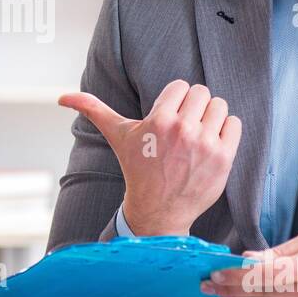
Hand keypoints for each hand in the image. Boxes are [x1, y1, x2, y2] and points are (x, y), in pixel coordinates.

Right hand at [59, 79, 241, 236]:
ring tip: (198, 135)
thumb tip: (62, 97)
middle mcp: (182, 130)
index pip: (181, 86)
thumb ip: (92, 109)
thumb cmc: (137, 168)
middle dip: (194, 107)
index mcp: (158, 120)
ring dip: (212, 117)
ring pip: (220, 105)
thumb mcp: (117, 136)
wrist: (158, 210)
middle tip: (184, 127)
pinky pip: (235, 123)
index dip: (175, 101)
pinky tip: (211, 144)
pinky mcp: (223, 157)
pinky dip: (227, 130)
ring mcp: (205, 144)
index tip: (169, 119)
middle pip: (202, 93)